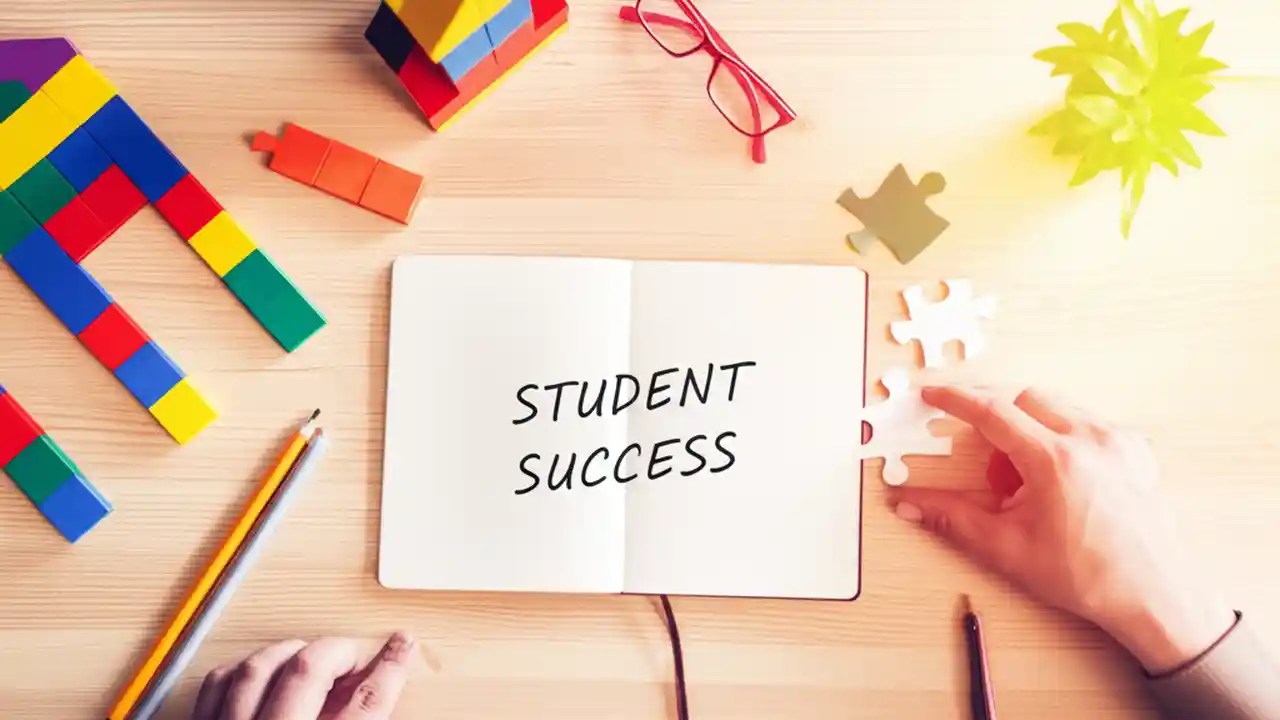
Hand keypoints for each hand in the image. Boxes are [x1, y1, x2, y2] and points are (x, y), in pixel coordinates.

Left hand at [192, 633, 415, 719]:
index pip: (368, 704)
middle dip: (335, 651)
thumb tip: (372, 691)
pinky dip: (240, 671)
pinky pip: (215, 687)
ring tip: (305, 656)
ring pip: (256, 670)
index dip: (392, 668)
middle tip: (351, 655)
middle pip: (308, 671)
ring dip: (286, 654)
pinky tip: (256, 672)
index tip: (402, 646)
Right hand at [890, 386, 1234, 674]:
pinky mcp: (1134, 450)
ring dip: (1030, 430)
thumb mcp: (1007, 547)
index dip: (955, 400)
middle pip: (1024, 399)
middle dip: (997, 422)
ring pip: (1056, 408)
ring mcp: (1117, 441)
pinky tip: (1058, 480)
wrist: (1152, 595)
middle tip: (989, 466)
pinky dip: (1061, 439)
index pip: (992, 412)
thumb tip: (910, 503)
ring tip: (1028, 483)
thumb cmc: (1088, 575)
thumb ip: (952, 517)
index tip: (933, 396)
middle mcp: (1090, 440)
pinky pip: (1086, 423)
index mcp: (1055, 461)